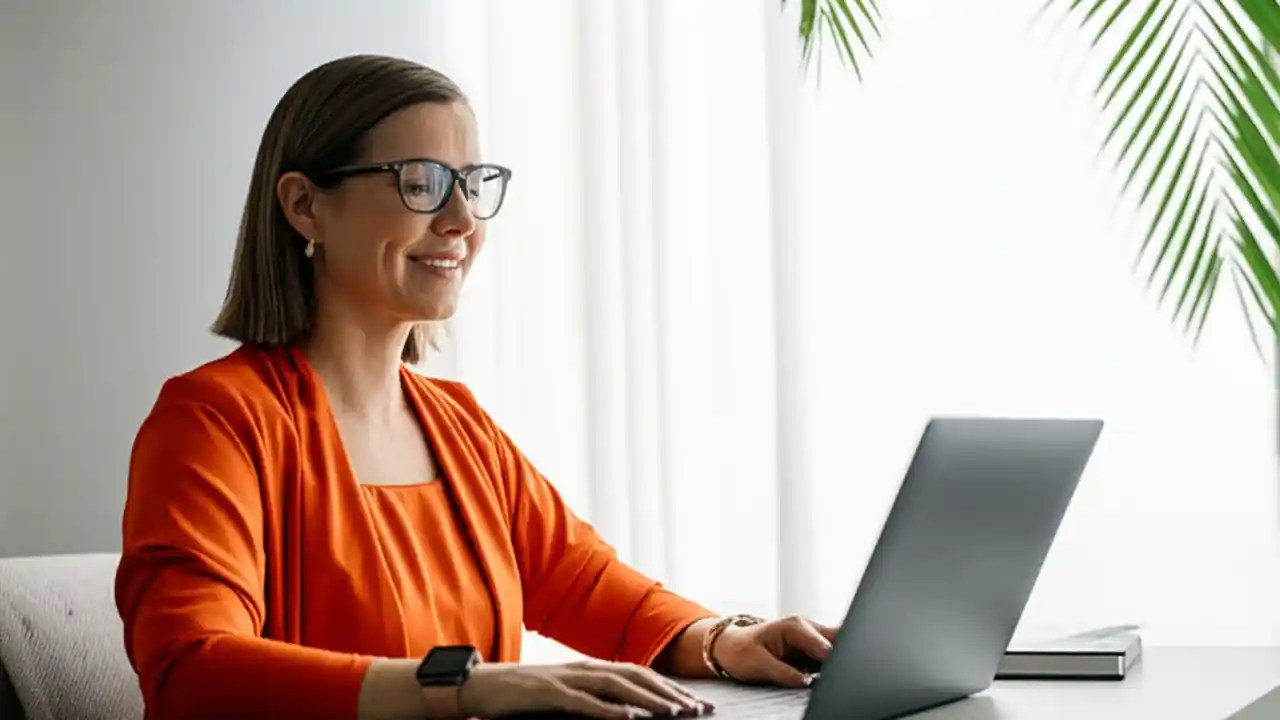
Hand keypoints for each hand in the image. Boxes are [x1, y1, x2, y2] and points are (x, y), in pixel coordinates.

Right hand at [455, 660, 716, 718]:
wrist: (479, 685)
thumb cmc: (522, 695)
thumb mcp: (563, 693)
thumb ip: (592, 698)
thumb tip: (627, 711)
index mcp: (589, 668)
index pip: (639, 675)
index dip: (669, 687)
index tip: (696, 702)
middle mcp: (584, 668)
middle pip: (636, 677)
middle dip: (671, 693)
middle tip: (699, 708)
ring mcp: (566, 679)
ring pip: (617, 687)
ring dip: (649, 700)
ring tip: (676, 712)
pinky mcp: (548, 694)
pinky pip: (585, 702)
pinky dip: (610, 710)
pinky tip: (631, 719)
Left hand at [711, 616, 837, 687]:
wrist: (730, 647)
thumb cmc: (740, 651)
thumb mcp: (758, 664)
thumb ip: (785, 673)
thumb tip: (808, 683)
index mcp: (796, 627)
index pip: (826, 646)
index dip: (835, 662)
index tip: (837, 677)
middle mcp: (807, 628)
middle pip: (839, 640)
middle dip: (842, 657)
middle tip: (838, 677)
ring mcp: (811, 639)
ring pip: (837, 649)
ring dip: (836, 664)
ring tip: (829, 679)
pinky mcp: (810, 650)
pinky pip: (828, 658)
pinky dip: (830, 668)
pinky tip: (825, 678)